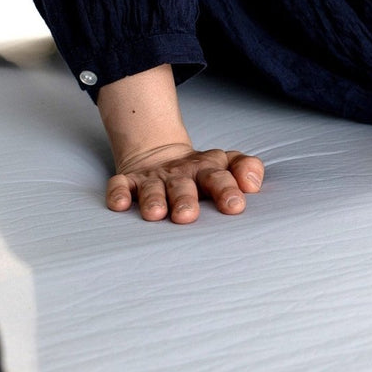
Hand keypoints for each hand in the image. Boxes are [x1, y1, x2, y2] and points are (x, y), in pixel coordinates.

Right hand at [106, 143, 264, 223]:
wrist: (161, 155)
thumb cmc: (202, 171)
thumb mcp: (226, 165)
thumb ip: (247, 169)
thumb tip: (253, 184)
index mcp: (209, 169)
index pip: (220, 176)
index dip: (227, 189)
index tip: (234, 206)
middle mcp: (182, 173)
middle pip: (184, 185)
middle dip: (185, 200)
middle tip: (188, 216)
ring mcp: (154, 177)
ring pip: (153, 188)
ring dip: (153, 199)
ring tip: (156, 214)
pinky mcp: (129, 180)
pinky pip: (120, 185)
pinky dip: (118, 193)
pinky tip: (119, 205)